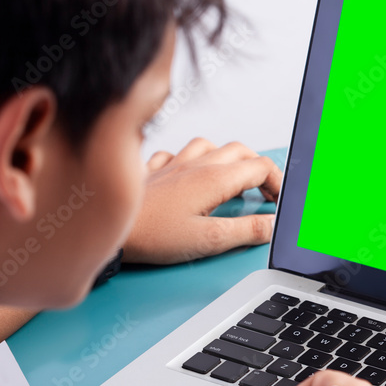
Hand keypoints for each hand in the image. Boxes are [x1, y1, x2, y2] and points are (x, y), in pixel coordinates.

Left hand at [122, 138, 282, 263]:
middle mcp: (196, 164)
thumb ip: (247, 230)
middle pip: (240, 150)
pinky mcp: (151, 171)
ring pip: (209, 146)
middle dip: (258, 168)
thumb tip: (273, 224)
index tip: (278, 202)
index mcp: (215, 179)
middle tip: (264, 191)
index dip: (278, 183)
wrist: (107, 229)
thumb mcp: (210, 240)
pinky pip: (175, 154)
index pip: (261, 167)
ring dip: (227, 159)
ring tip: (231, 179)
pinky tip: (187, 175)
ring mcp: (172, 164)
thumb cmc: (152, 235)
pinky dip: (189, 162)